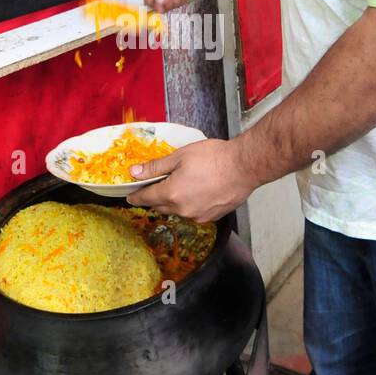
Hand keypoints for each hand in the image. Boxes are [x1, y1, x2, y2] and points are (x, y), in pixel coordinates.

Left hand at [127, 138, 253, 222]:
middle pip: (159, 206)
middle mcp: (182, 210)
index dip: (135, 196)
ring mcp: (197, 216)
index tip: (130, 196)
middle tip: (153, 186)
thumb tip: (135, 173)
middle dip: (154, 198)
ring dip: (172, 201)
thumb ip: (155, 167)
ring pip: (176, 211)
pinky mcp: (210, 217)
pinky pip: (192, 213)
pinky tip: (196, 192)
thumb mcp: (180, 156)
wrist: (244, 166)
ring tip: (179, 186)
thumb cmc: (215, 158)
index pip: (145, 198)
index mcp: (171, 194)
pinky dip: (189, 205)